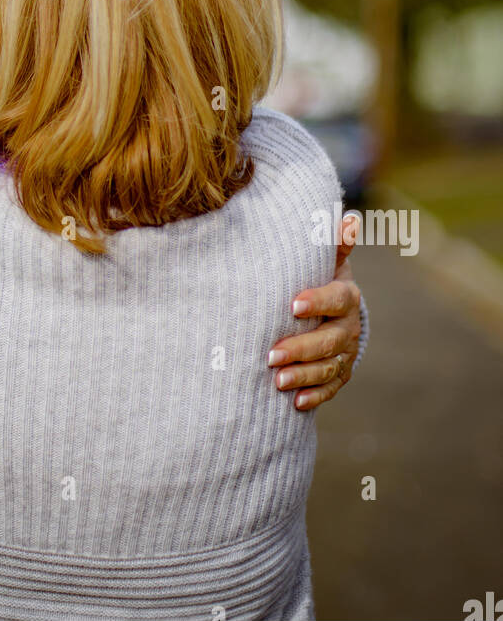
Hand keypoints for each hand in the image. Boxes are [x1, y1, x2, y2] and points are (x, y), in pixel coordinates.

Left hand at [267, 212, 362, 411]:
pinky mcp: (340, 374)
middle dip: (301, 350)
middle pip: (329, 341)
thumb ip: (333, 243)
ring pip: (328, 368)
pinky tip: (295, 403)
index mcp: (346, 297)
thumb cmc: (320, 278)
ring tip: (277, 381)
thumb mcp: (326, 260)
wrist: (334, 312)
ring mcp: (345, 353)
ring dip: (303, 376)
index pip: (336, 299)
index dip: (317, 302)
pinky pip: (330, 388)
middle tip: (271, 355)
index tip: (292, 305)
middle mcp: (349, 327)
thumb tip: (349, 218)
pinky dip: (314, 396)